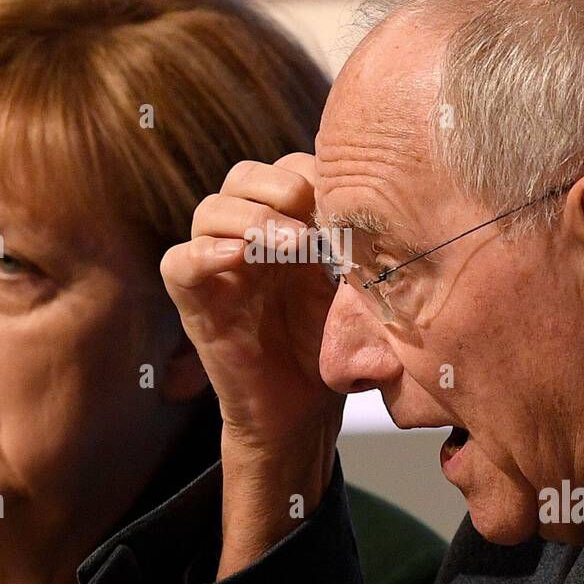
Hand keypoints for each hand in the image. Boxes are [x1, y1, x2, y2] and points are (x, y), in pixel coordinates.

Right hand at [161, 153, 344, 576]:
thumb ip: (362, 250)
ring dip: (251, 218)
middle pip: (243, 177)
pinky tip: (239, 258)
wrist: (302, 414)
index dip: (313, 173)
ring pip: (210, 210)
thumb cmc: (331, 349)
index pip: (288, 170)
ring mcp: (218, 268)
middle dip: (278, 185)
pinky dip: (204, 253)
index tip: (344, 202)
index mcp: (288, 226)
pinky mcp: (194, 304)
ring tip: (292, 245)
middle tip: (313, 215)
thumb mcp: (353, 290)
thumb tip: (404, 212)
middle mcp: (247, 238)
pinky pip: (179, 263)